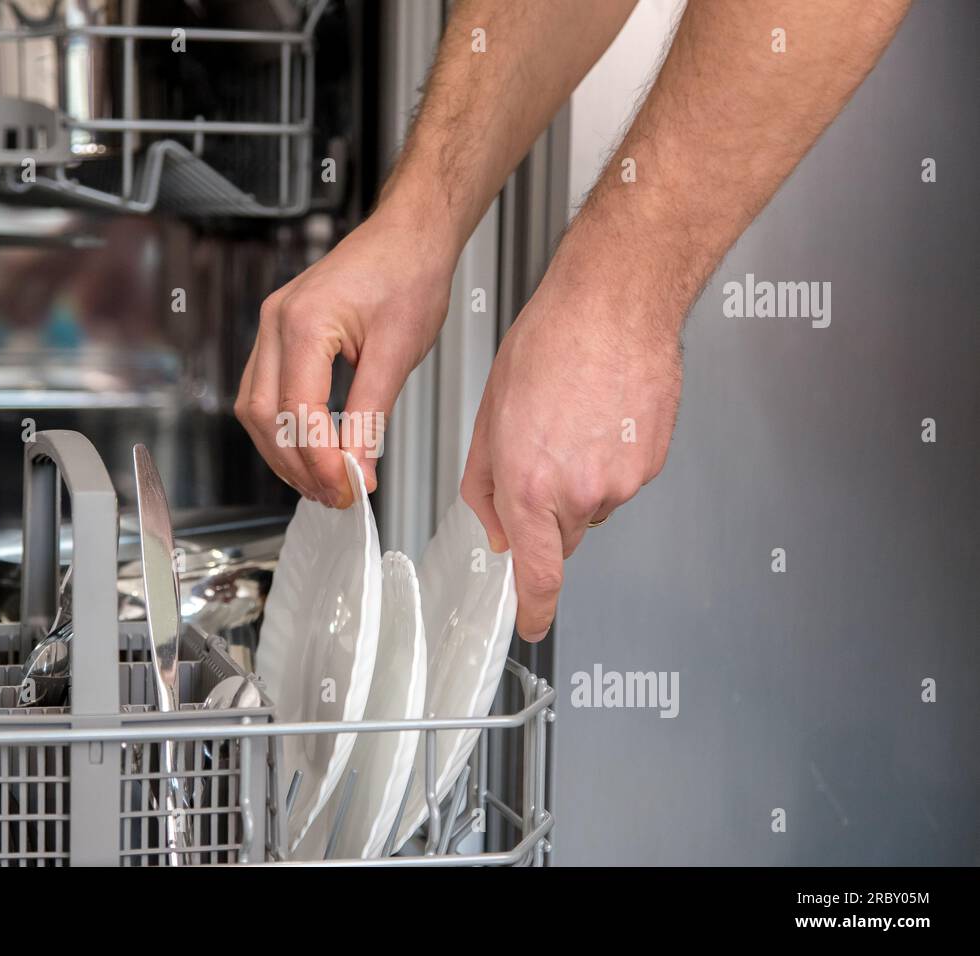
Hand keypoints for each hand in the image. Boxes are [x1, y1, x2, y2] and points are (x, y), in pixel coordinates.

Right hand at [235, 204, 458, 504]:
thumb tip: (358, 467)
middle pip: (265, 415)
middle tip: (335, 495)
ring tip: (321, 482)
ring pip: (255, 409)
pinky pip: (265, 391)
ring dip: (283, 452)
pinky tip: (309, 449)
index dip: (319, 458)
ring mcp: (271, 326)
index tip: (347, 488)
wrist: (408, 235)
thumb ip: (372, 416)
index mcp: (304, 321)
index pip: (299, 410)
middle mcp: (276, 322)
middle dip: (296, 464)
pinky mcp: (279, 333)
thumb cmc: (408, 274)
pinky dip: (283, 427)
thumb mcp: (398, 352)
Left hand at [460, 252, 682, 640]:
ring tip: (573, 420)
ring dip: (579, 479)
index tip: (531, 622)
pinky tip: (599, 416)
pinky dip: (608, 458)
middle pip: (563, 535)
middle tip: (543, 453)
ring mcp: (624, 478)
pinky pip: (623, 479)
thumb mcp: (490, 416)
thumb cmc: (550, 342)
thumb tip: (495, 528)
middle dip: (547, 512)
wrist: (616, 302)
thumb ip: (485, 485)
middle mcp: (580, 490)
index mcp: (529, 484)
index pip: (538, 573)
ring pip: (594, 504)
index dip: (533, 608)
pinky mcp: (653, 462)